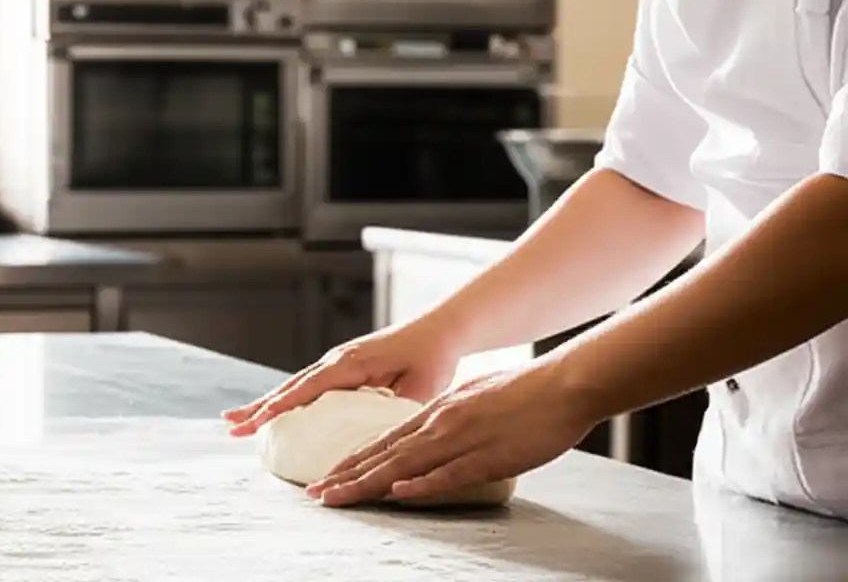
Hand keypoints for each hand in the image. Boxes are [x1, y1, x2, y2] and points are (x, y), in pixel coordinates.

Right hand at [222, 318, 464, 436]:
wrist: (440, 331)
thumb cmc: (432, 358)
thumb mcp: (419, 389)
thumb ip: (394, 409)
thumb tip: (374, 434)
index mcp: (351, 364)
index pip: (308, 387)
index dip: (281, 406)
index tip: (256, 421)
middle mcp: (337, 360)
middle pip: (290, 386)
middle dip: (259, 406)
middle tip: (230, 424)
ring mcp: (337, 362)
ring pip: (294, 385)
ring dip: (266, 404)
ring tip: (237, 421)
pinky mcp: (342, 367)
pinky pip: (307, 385)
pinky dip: (285, 399)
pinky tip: (272, 412)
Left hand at [305, 360, 598, 506]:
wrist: (565, 383)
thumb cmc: (525, 392)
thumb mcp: (475, 397)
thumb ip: (451, 416)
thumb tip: (431, 430)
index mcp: (438, 411)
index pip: (384, 440)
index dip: (353, 460)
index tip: (327, 476)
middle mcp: (441, 423)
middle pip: (384, 454)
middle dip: (347, 476)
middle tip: (316, 495)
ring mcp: (463, 439)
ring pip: (405, 466)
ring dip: (367, 483)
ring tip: (337, 497)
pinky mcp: (488, 456)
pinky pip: (449, 474)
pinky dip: (420, 485)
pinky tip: (397, 493)